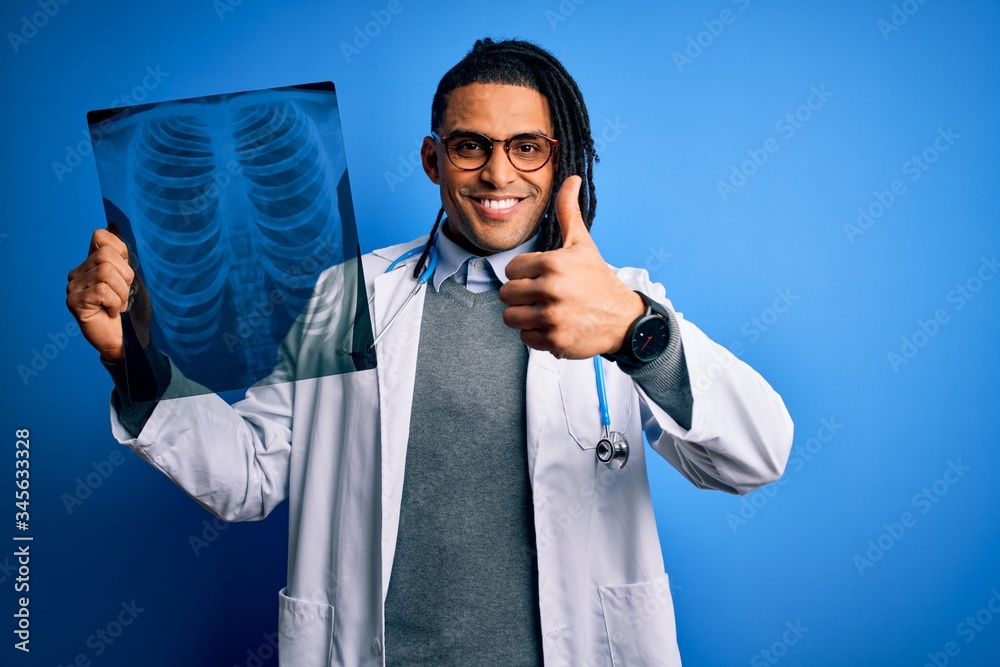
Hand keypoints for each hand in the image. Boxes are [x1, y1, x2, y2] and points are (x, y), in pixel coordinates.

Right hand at [65, 225, 145, 361]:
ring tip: (119, 305)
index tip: (126, 273)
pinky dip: (114, 303)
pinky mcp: (73, 302)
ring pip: (105, 273)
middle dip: (125, 276)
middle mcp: (78, 272)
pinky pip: (101, 291)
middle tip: (124, 294)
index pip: (100, 237)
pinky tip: (112, 312)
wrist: (125, 340)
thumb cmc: (129, 311)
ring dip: (121, 293)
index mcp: (91, 263)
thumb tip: (113, 228)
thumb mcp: (130, 280)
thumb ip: (121, 257)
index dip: (120, 251)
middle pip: (106, 255)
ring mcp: (73, 287)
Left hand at [500, 175, 644, 358]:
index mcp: (553, 264)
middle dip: (520, 296)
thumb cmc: (597, 279)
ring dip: (524, 316)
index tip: (539, 278)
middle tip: (540, 296)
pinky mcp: (555, 340)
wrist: (623, 318)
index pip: (511, 270)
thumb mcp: (582, 244)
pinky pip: (524, 338)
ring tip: (543, 311)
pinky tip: (552, 326)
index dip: (522, 274)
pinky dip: (535, 335)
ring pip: (511, 317)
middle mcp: (551, 290)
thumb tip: (570, 179)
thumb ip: (568, 212)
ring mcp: (553, 317)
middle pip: (507, 295)